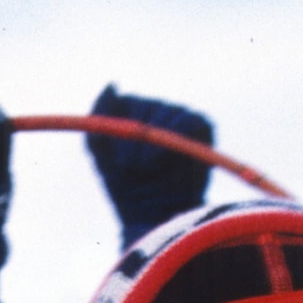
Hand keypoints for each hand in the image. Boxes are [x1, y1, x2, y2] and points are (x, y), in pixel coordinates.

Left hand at [87, 85, 213, 249]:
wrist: (153, 218)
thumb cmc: (126, 189)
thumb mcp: (101, 153)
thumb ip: (100, 117)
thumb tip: (112, 85)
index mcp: (134, 115)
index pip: (124, 101)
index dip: (118, 123)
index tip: (114, 154)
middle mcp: (158, 112)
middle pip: (146, 105)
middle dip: (135, 137)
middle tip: (130, 165)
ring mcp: (181, 119)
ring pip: (167, 111)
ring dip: (154, 140)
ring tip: (146, 167)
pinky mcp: (201, 128)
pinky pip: (190, 118)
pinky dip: (177, 135)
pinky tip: (165, 160)